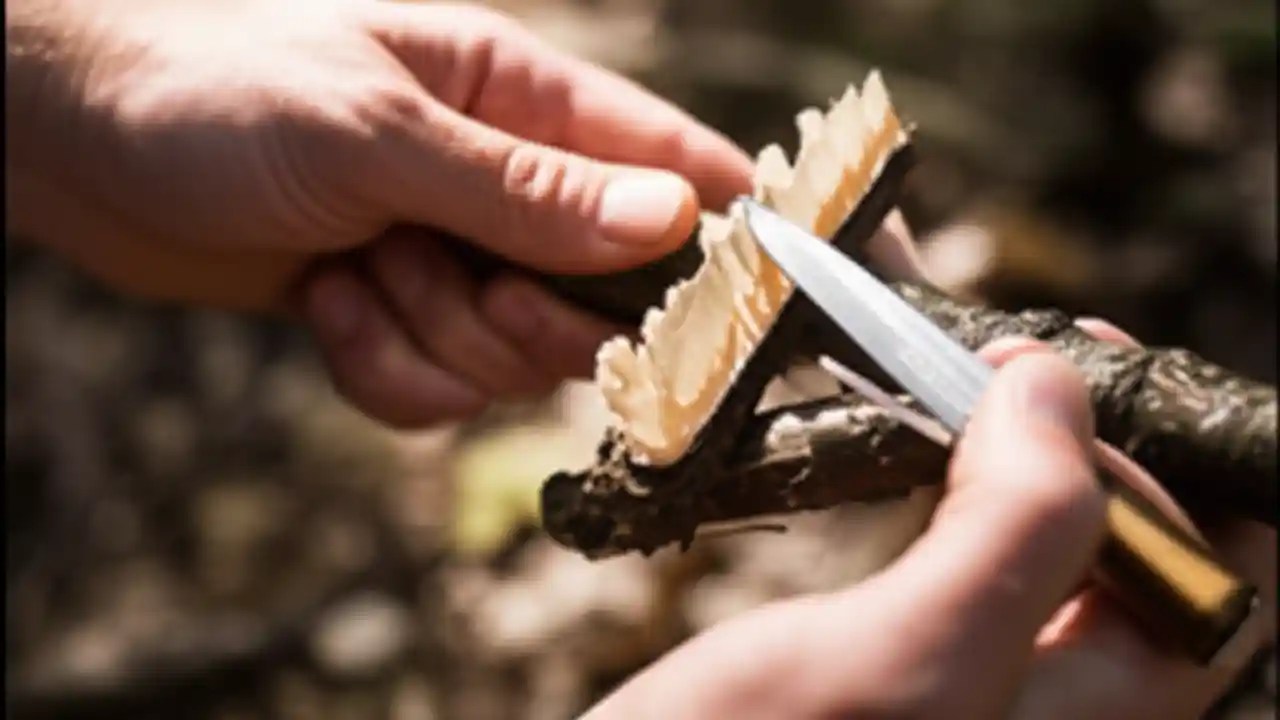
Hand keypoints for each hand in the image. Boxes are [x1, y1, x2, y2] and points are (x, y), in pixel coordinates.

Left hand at [6, 0, 752, 426]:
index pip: (669, 164)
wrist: (77, 139)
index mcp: (520, 98)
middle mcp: (501, 183)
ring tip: (354, 271)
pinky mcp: (393, 315)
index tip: (753, 300)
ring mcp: (449, 254)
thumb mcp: (378, 132)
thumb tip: (669, 219)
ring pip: (511, 359)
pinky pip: (436, 391)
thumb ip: (527, 189)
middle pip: (598, 298)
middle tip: (460, 282)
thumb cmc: (214, 88)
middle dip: (526, 317)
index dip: (721, 233)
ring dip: (431, 338)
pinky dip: (381, 369)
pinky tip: (324, 305)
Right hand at [587, 340, 1275, 719]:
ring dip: (1013, 449)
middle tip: (1002, 352)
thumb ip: (1009, 536)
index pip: (1216, 576)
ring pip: (1047, 549)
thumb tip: (1056, 389)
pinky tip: (902, 446)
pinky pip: (970, 564)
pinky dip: (948, 486)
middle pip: (1134, 550)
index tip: (1071, 356)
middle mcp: (1057, 712)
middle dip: (1083, 432)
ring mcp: (984, 697)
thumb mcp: (895, 666)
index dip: (1171, 454)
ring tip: (953, 373)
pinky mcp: (916, 680)